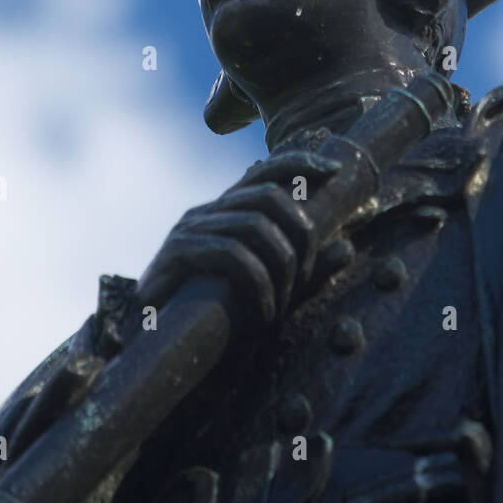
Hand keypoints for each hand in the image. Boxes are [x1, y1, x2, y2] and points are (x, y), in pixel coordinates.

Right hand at [138, 147, 349, 326]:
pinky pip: (232, 254)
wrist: (155, 341)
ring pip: (255, 225)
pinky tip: (263, 312)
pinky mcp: (179, 251)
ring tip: (282, 304)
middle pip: (268, 195)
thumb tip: (348, 248)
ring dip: (281, 267)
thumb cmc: (214, 311)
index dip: (299, 162)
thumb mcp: (269, 287)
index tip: (334, 169)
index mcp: (226, 211)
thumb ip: (305, 270)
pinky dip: (258, 284)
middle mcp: (208, 210)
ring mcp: (191, 227)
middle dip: (299, 232)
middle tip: (307, 273)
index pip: (265, 171)